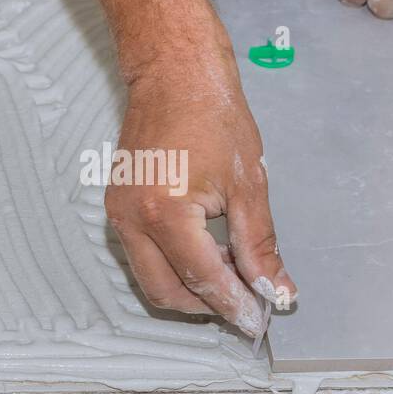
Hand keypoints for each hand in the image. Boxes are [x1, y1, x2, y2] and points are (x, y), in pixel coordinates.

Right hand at [105, 46, 296, 337]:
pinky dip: (173, 265)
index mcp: (165, 213)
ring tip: (231, 273)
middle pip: (166, 291)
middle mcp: (131, 219)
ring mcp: (118, 214)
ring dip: (190, 287)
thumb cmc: (213, 115)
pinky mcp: (117, 207)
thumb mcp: (248, 185)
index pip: (202, 278)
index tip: (258, 319)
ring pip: (151, 278)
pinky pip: (142, 255)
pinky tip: (208, 251)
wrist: (174, 73)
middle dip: (207, 305)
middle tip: (246, 302)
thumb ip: (259, 245)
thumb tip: (275, 289)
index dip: (233, 304)